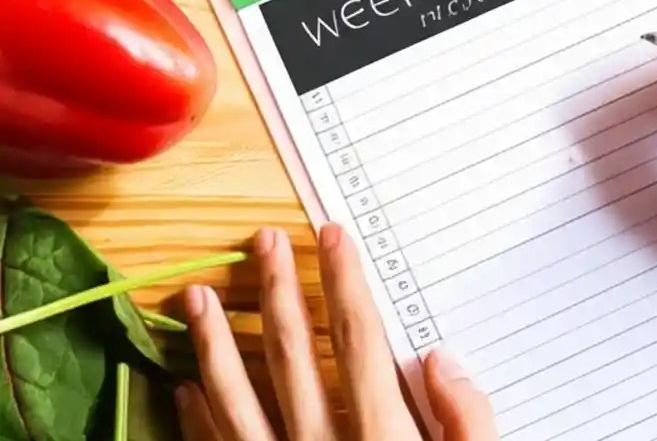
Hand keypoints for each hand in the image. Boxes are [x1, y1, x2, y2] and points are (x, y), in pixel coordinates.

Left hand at [176, 223, 498, 440]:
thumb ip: (471, 424)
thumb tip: (440, 359)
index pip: (358, 343)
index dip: (345, 284)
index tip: (332, 237)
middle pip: (291, 358)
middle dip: (276, 293)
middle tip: (261, 242)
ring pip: (235, 400)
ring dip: (212, 344)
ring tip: (190, 297)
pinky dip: (196, 417)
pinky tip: (184, 386)